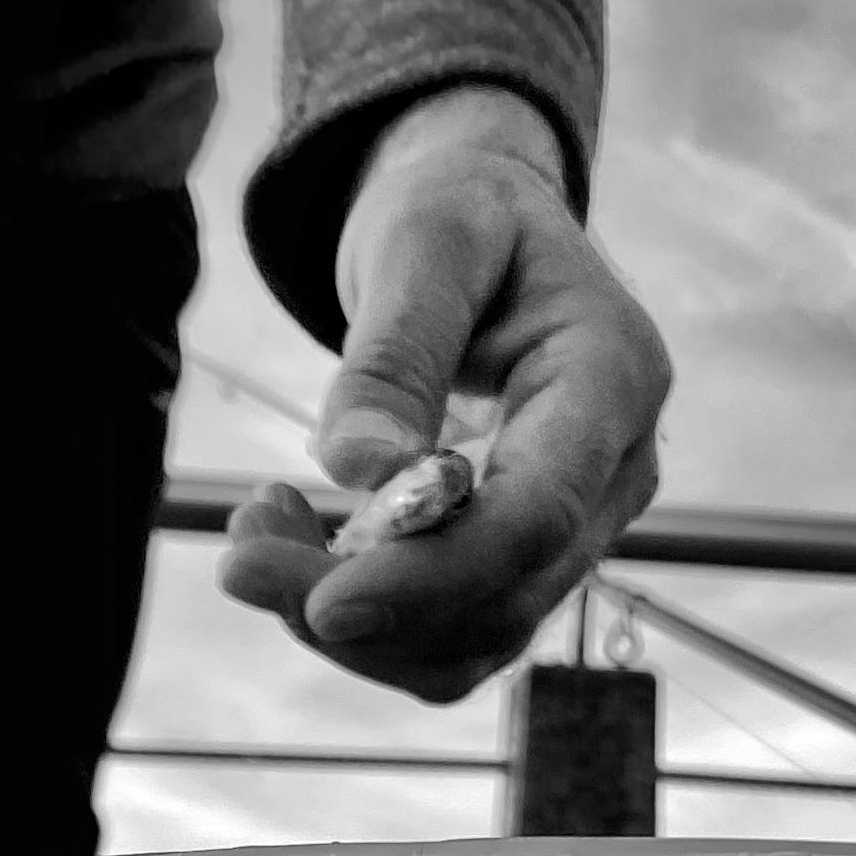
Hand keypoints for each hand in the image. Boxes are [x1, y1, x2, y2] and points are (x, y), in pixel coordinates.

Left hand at [218, 85, 670, 702]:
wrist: (492, 234)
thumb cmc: (464, 215)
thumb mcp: (423, 241)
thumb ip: (394, 354)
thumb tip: (359, 472)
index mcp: (612, 380)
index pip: (536, 516)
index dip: (432, 576)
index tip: (323, 601)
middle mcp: (616, 474)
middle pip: (504, 597)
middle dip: (366, 605)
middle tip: (239, 560)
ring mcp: (582, 531)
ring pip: (476, 640)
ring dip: (355, 624)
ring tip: (258, 536)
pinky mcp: (532, 563)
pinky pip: (455, 636)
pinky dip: (369, 619)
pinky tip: (301, 549)